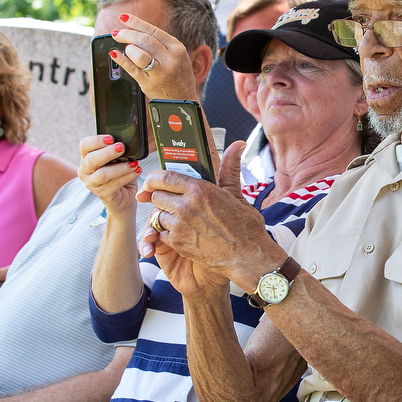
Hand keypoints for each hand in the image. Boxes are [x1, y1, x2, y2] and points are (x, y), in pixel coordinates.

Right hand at [78, 134, 142, 216]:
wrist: (124, 199)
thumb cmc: (121, 176)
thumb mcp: (120, 160)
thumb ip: (120, 152)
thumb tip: (130, 142)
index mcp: (87, 158)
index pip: (84, 145)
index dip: (96, 140)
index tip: (111, 138)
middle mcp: (85, 171)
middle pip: (90, 160)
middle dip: (107, 153)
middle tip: (122, 148)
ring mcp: (92, 184)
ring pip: (102, 174)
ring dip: (120, 167)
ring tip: (134, 163)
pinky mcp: (102, 194)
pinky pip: (114, 184)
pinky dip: (127, 176)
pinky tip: (137, 171)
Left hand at [107, 12, 199, 100]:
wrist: (182, 102)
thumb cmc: (177, 78)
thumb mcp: (178, 57)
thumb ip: (161, 44)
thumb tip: (135, 31)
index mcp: (177, 49)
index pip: (153, 30)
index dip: (136, 22)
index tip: (123, 18)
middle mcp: (171, 59)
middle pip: (145, 39)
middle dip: (127, 34)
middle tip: (117, 34)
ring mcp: (161, 72)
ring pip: (139, 53)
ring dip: (128, 48)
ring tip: (124, 48)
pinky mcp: (150, 83)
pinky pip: (132, 68)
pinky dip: (121, 60)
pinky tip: (114, 54)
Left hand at [136, 141, 282, 293]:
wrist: (248, 257)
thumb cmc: (246, 228)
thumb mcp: (237, 194)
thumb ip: (229, 168)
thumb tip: (237, 145)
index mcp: (200, 190)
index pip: (164, 177)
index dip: (153, 179)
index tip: (152, 183)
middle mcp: (187, 205)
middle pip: (156, 195)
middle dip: (160, 198)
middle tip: (170, 203)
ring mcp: (181, 225)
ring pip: (157, 215)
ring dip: (164, 217)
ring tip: (180, 220)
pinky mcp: (178, 243)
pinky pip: (161, 234)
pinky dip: (167, 234)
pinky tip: (183, 234)